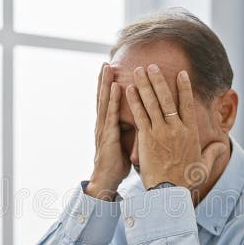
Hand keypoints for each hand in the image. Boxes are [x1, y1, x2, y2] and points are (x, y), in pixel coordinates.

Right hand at [86, 63, 129, 200]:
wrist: (106, 182)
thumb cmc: (116, 166)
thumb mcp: (125, 146)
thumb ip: (129, 133)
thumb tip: (139, 127)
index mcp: (107, 127)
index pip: (108, 102)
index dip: (108, 87)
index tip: (111, 72)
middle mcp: (103, 125)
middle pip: (104, 98)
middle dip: (104, 80)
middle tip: (106, 62)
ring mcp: (104, 129)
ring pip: (105, 101)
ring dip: (106, 83)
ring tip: (107, 67)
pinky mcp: (108, 136)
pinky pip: (112, 115)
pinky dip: (114, 100)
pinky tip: (117, 87)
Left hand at [125, 65, 226, 191]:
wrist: (170, 192)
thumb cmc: (186, 181)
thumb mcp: (203, 166)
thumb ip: (213, 153)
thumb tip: (221, 145)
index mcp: (190, 132)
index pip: (188, 104)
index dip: (185, 87)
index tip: (181, 73)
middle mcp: (176, 128)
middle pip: (167, 98)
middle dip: (159, 80)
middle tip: (152, 66)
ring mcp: (160, 132)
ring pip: (152, 103)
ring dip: (144, 85)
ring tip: (138, 70)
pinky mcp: (146, 138)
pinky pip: (139, 115)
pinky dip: (134, 101)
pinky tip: (129, 89)